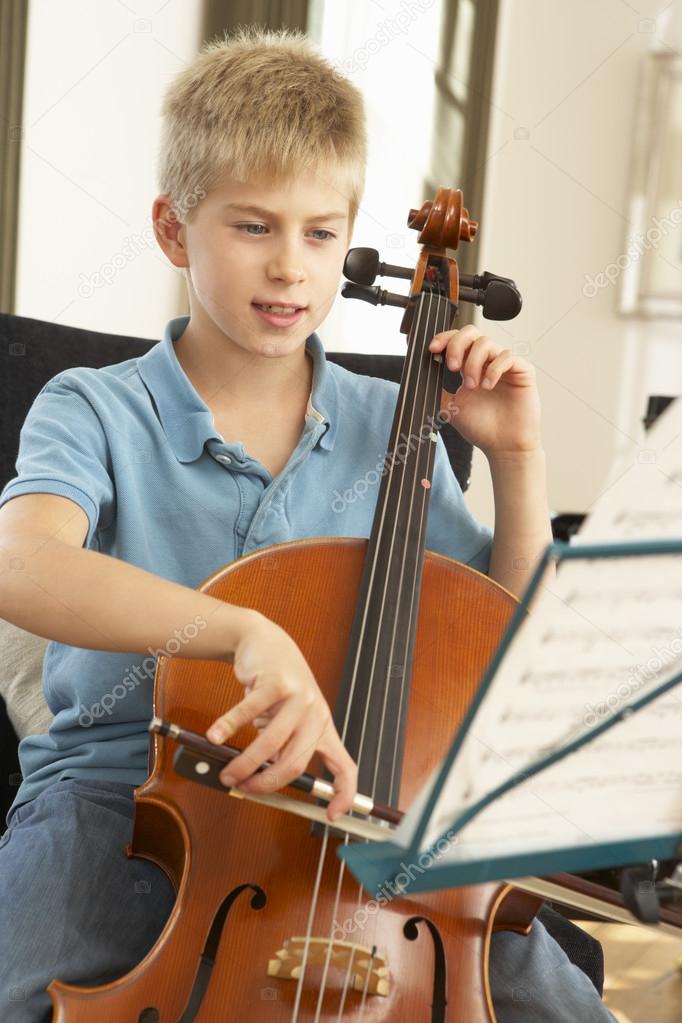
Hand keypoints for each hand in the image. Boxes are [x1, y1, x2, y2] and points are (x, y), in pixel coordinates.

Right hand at [206, 610, 356, 820]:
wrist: (266, 642)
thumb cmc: (276, 687)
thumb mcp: (288, 719)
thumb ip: (282, 748)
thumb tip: (260, 783)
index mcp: (323, 728)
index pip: (345, 767)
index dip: (344, 794)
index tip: (333, 815)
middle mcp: (316, 714)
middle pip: (295, 764)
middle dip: (266, 784)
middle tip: (243, 788)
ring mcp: (298, 697)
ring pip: (270, 744)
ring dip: (244, 763)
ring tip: (227, 772)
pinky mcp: (276, 682)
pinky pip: (248, 713)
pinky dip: (228, 727)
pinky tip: (215, 736)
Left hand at [429, 324, 541, 457]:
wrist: (503, 446)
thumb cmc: (481, 428)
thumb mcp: (450, 407)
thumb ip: (437, 389)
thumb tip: (421, 372)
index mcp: (470, 366)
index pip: (457, 340)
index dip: (444, 339)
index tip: (433, 349)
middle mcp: (488, 361)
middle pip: (472, 332)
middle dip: (457, 345)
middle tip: (453, 368)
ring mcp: (505, 364)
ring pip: (486, 343)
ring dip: (474, 363)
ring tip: (473, 386)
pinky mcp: (523, 370)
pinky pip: (507, 356)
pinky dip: (494, 369)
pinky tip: (488, 386)